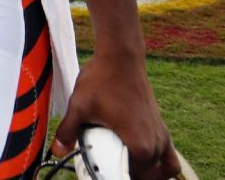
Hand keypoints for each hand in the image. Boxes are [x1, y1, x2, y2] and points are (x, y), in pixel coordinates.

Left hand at [53, 52, 180, 179]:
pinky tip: (137, 156)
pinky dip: (158, 162)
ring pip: (163, 169)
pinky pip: (168, 155)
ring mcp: (162, 134)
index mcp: (139, 145)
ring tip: (123, 168)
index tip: (100, 174)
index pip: (132, 178)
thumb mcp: (79, 107)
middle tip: (108, 171)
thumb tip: (57, 150)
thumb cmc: (102, 80)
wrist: (121, 57)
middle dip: (129, 176)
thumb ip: (68, 132)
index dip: (115, 178)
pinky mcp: (161, 125)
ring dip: (147, 173)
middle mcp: (156, 143)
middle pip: (149, 177)